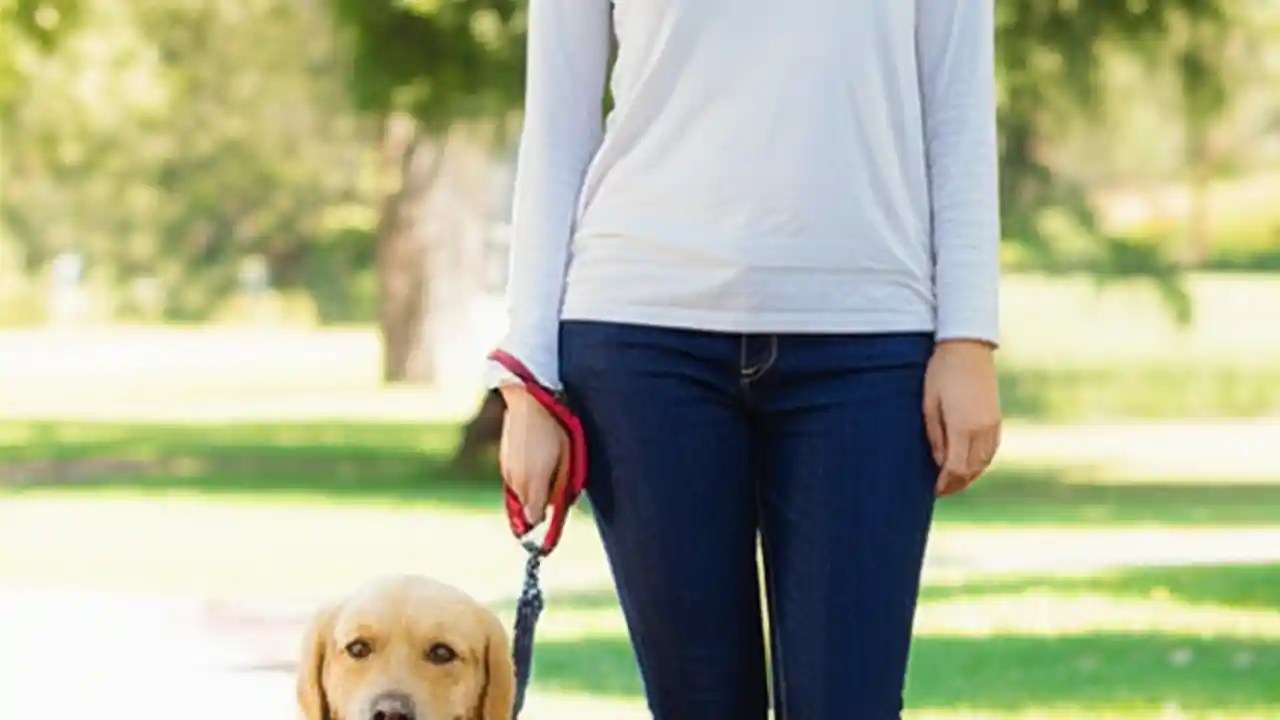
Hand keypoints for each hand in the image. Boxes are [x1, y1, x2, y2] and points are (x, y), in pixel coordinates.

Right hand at [497, 384, 568, 524]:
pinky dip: (524, 484)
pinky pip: (514, 484)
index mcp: (534, 481)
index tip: (550, 531)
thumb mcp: (567, 459)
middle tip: (554, 502)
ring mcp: (508, 472)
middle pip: (525, 511)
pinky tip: (536, 466)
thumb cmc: (555, 428)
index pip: (533, 518)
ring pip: (519, 497)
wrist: (528, 401)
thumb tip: (555, 511)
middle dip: (538, 511)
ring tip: (547, 478)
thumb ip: (560, 488)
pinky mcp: (504, 463)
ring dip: (531, 497)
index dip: (542, 527)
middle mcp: (517, 480)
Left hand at [924, 339, 1001, 496]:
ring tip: (953, 482)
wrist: (967, 348)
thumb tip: (940, 462)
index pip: (956, 468)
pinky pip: (991, 450)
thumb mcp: (929, 404)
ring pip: (984, 462)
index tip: (933, 491)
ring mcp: (993, 424)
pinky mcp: (997, 418)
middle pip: (972, 469)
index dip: (945, 484)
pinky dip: (980, 463)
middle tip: (941, 491)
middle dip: (956, 484)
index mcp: (963, 426)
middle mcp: (982, 429)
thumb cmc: (941, 374)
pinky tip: (969, 465)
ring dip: (969, 476)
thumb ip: (935, 436)